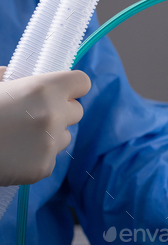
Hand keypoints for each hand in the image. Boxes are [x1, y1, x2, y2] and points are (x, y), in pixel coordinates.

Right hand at [0, 69, 90, 185]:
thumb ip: (10, 76)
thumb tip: (20, 76)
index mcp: (43, 89)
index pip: (82, 82)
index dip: (72, 86)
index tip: (63, 91)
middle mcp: (54, 116)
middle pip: (77, 112)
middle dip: (61, 112)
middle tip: (34, 114)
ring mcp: (51, 145)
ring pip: (65, 137)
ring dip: (50, 135)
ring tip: (19, 136)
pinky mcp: (44, 168)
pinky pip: (49, 158)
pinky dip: (36, 157)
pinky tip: (14, 154)